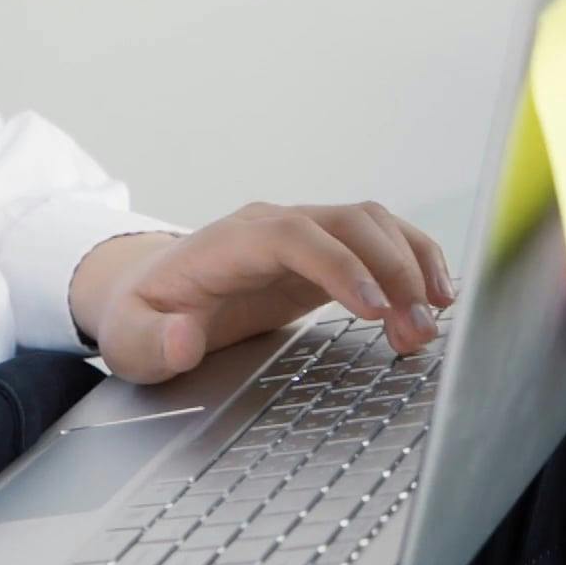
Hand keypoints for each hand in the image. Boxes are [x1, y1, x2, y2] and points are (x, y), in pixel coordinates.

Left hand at [70, 202, 456, 383]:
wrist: (145, 295)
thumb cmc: (141, 317)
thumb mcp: (131, 339)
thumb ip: (154, 342)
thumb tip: (184, 339)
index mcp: (225, 243)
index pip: (293, 236)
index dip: (339, 265)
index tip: (375, 309)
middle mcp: (270, 226)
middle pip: (346, 222)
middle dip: (392, 271)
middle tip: (417, 330)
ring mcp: (300, 235)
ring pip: (371, 226)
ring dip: (411, 266)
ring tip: (431, 322)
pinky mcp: (321, 255)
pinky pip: (377, 244)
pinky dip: (411, 264)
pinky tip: (434, 299)